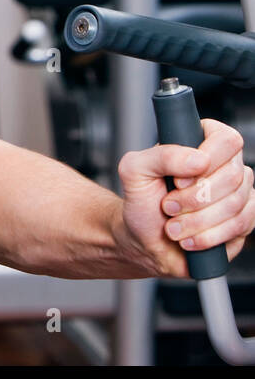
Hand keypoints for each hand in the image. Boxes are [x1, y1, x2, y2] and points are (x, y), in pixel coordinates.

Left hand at [118, 119, 254, 277]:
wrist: (144, 239)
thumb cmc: (142, 201)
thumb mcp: (135, 171)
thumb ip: (161, 156)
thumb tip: (199, 160)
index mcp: (200, 143)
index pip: (225, 139)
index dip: (206, 161)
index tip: (177, 181)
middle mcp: (225, 165)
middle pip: (233, 175)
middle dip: (193, 198)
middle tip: (168, 206)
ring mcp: (239, 192)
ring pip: (235, 204)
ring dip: (196, 220)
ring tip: (173, 225)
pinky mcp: (243, 220)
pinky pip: (239, 226)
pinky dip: (207, 236)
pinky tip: (188, 238)